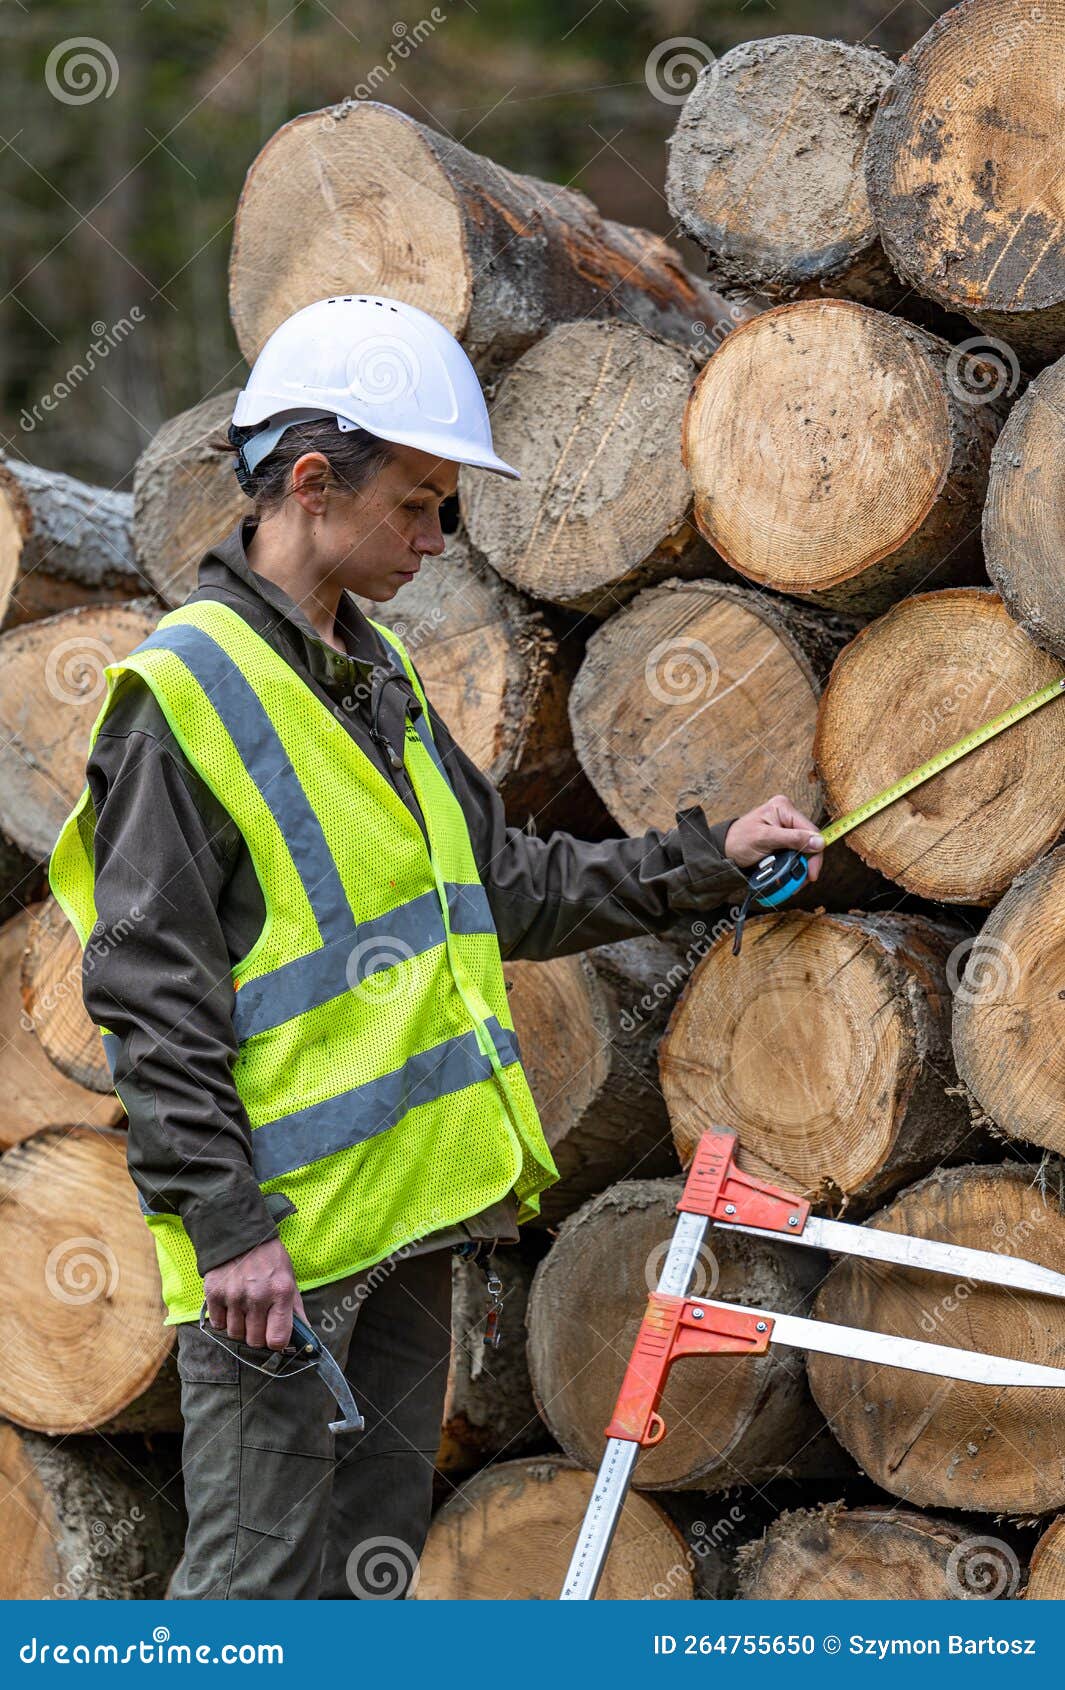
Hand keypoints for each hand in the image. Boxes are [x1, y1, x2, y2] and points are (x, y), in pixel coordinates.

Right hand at [203, 1236, 306, 1350]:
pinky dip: (224, 1319)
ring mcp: (234, 1296)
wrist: (240, 1233)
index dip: (276, 1342)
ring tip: (244, 1308)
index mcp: (281, 1292)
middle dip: (257, 1334)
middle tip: (258, 1318)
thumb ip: (295, 1309)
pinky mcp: (215, 1294)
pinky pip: (218, 1324)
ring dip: (240, 1327)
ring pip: (235, 1334)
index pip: (277, 1339)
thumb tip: (305, 1335)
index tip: (274, 1335)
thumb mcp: (289, 1278)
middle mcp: (258, 1296)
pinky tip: (230, 1304)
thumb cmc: (269, 1258)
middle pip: (254, 1341)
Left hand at [724, 795, 824, 882]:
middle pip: (810, 842)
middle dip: (806, 863)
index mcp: (784, 808)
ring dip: (799, 868)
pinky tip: (788, 876)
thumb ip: (792, 839)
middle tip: (802, 881)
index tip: (812, 873)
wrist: (725, 850)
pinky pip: (796, 855)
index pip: (810, 830)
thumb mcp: (765, 839)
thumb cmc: (739, 840)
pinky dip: (793, 867)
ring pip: (804, 851)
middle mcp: (788, 816)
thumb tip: (819, 841)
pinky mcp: (784, 841)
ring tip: (792, 882)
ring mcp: (787, 829)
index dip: (814, 853)